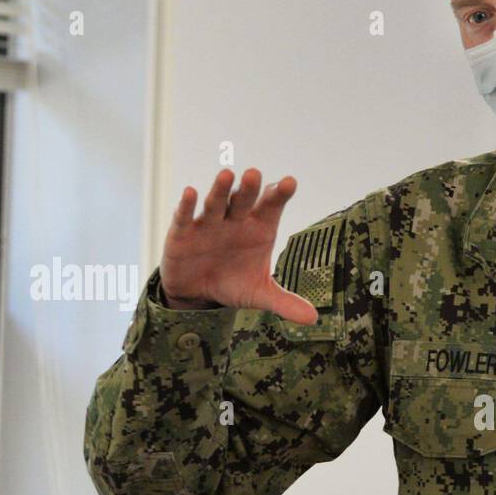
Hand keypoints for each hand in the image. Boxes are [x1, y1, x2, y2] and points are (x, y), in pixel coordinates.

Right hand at [158, 168, 315, 323]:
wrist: (198, 293)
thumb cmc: (233, 283)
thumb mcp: (259, 295)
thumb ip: (285, 302)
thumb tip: (313, 319)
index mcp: (258, 228)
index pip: (271, 207)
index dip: (279, 194)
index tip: (289, 183)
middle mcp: (235, 220)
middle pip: (244, 200)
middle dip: (249, 188)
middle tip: (254, 174)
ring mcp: (209, 223)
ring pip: (216, 202)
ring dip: (220, 190)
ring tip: (227, 175)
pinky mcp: (183, 232)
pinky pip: (185, 216)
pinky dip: (186, 205)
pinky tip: (190, 193)